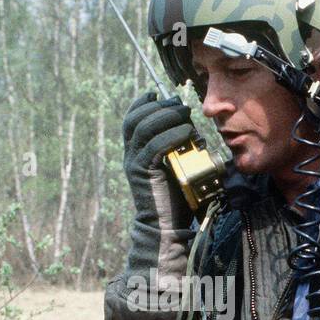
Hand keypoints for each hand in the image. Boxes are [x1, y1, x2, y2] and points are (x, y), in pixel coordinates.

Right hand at [122, 91, 197, 231]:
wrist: (165, 226)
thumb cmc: (174, 197)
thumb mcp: (174, 166)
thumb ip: (175, 147)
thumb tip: (189, 126)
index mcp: (135, 151)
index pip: (132, 118)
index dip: (143, 102)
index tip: (159, 93)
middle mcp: (130, 155)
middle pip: (136, 118)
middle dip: (159, 106)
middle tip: (180, 106)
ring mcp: (134, 163)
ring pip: (144, 128)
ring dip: (167, 117)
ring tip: (185, 116)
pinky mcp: (143, 172)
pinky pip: (154, 146)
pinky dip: (171, 135)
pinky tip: (186, 133)